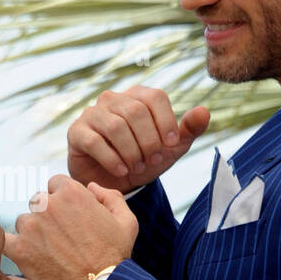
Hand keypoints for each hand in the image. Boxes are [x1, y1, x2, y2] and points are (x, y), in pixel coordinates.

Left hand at [5, 174, 137, 279]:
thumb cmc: (115, 256)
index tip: (69, 217)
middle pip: (39, 202)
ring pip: (24, 222)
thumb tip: (91, 186)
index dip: (63, 200)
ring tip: (50, 252)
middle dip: (48, 216)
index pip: (55, 184)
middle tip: (61, 238)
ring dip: (33, 233)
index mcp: (71, 192)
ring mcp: (31, 227)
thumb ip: (110, 196)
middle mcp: (48, 205)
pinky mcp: (20, 250)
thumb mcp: (126, 220)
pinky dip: (14, 247)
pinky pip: (6, 242)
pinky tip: (26, 256)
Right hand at [68, 86, 209, 193]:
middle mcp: (113, 99)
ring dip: (131, 152)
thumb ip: (189, 130)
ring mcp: (92, 113)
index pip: (155, 97)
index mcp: (138, 96)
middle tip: (153, 161)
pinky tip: (122, 171)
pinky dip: (112, 160)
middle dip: (149, 141)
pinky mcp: (76, 132)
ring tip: (137, 168)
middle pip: (135, 111)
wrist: (116, 183)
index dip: (166, 121)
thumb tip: (204, 111)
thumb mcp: (172, 148)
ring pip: (115, 126)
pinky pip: (95, 142)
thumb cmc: (145, 159)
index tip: (171, 145)